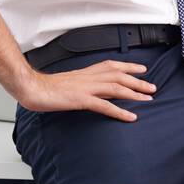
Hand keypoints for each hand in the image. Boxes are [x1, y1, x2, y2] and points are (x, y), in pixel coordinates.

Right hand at [18, 59, 155, 121]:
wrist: (31, 88)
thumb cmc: (45, 88)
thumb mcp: (66, 84)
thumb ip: (80, 85)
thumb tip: (90, 91)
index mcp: (84, 73)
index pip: (111, 66)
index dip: (128, 66)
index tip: (141, 69)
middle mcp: (88, 77)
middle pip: (118, 76)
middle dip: (137, 81)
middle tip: (152, 87)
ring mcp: (85, 88)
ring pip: (116, 87)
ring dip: (134, 93)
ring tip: (148, 99)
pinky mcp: (81, 99)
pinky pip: (105, 105)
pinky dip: (120, 111)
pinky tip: (130, 117)